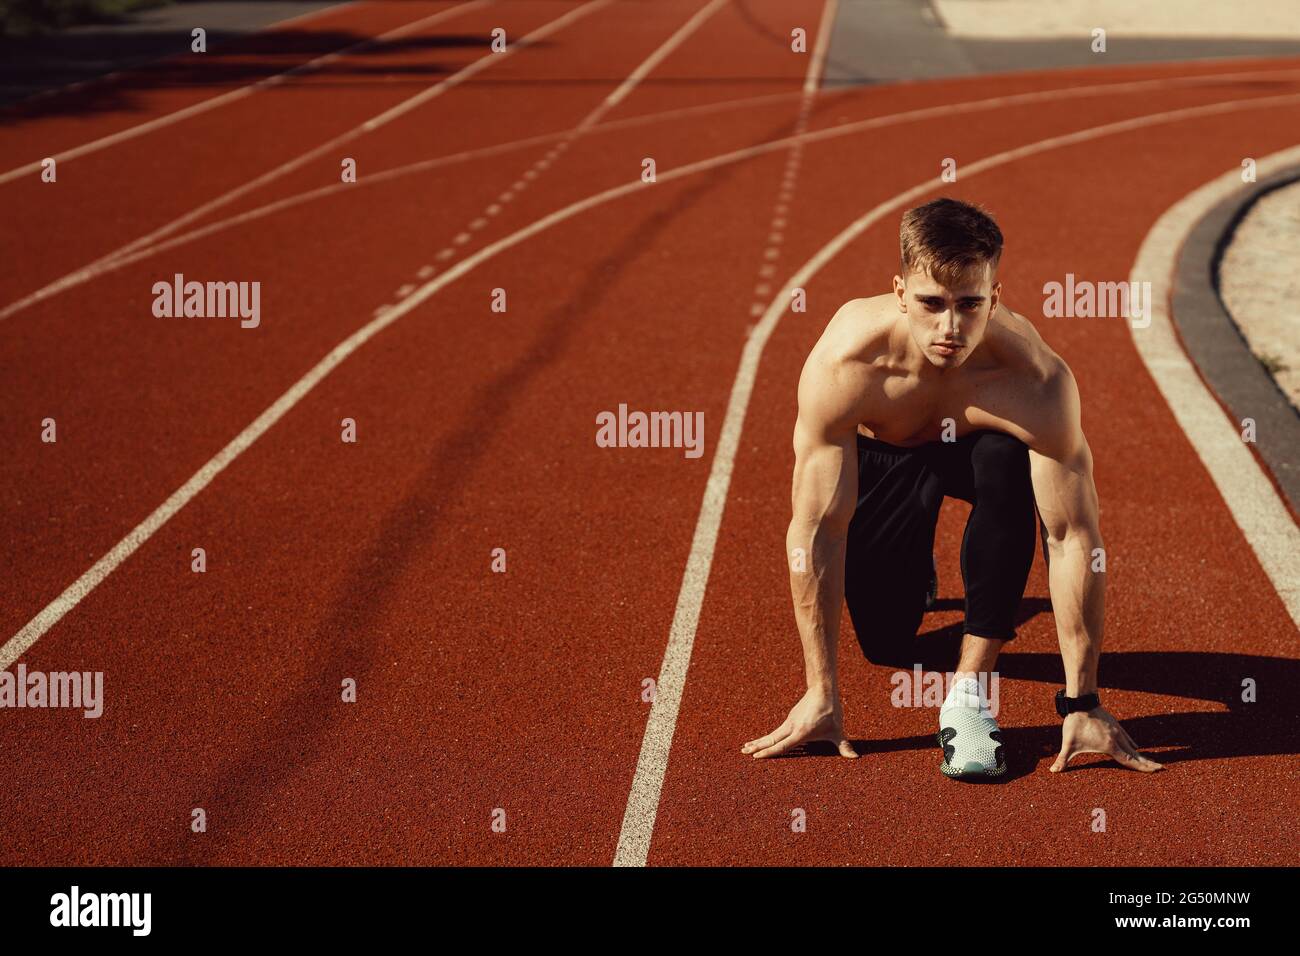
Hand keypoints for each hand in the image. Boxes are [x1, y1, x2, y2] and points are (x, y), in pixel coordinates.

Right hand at [742, 686, 856, 758]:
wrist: (823, 689)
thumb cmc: (830, 711)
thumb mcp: (838, 730)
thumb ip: (844, 746)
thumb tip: (855, 758)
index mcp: (801, 732)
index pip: (782, 745)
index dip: (768, 752)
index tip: (755, 756)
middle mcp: (792, 727)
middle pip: (771, 739)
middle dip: (757, 746)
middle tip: (743, 751)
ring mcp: (790, 722)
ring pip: (772, 734)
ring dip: (759, 741)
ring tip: (747, 746)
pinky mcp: (791, 718)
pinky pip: (778, 731)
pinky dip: (768, 737)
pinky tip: (764, 741)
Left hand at [1050, 706, 1162, 772]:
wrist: (1081, 702)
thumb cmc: (1075, 723)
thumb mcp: (1068, 743)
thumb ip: (1062, 759)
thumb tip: (1053, 771)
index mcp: (1110, 745)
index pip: (1129, 760)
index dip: (1142, 767)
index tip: (1156, 770)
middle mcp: (1117, 739)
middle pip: (1136, 754)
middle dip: (1148, 762)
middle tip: (1161, 768)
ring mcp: (1117, 731)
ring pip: (1132, 745)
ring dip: (1141, 754)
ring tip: (1150, 761)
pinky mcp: (1114, 725)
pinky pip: (1127, 737)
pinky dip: (1132, 743)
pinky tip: (1135, 746)